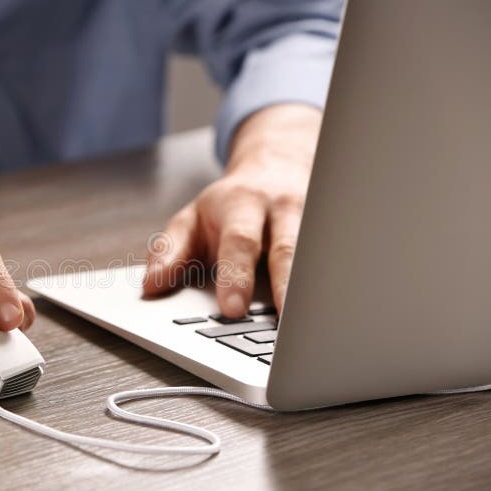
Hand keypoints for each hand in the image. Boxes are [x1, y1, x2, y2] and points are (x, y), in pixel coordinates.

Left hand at [143, 104, 321, 316]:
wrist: (278, 165)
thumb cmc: (230, 205)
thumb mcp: (191, 219)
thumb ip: (168, 252)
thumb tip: (149, 286)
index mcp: (241, 205)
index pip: (239, 242)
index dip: (236, 275)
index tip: (232, 308)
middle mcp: (282, 209)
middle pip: (288, 248)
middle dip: (286, 285)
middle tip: (285, 323)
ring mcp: (314, 219)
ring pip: (321, 254)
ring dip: (320, 288)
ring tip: (318, 324)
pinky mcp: (335, 229)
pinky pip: (340, 256)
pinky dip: (341, 282)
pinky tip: (342, 308)